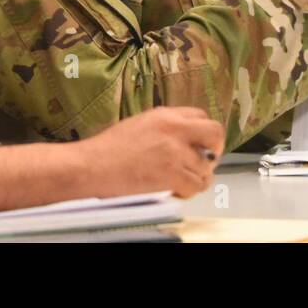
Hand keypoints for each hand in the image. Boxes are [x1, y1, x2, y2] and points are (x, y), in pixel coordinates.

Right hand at [77, 107, 222, 198]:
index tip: (200, 146)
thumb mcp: (140, 125)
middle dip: (214, 150)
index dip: (203, 133)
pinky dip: (187, 192)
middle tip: (204, 163)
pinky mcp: (173, 174)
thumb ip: (165, 128)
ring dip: (197, 178)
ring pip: (206, 167)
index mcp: (165, 115)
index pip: (202, 116)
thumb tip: (183, 141)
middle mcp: (175, 129)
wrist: (93, 166)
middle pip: (215, 133)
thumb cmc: (108, 149)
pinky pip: (195, 186)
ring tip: (182, 182)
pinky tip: (173, 190)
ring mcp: (175, 152)